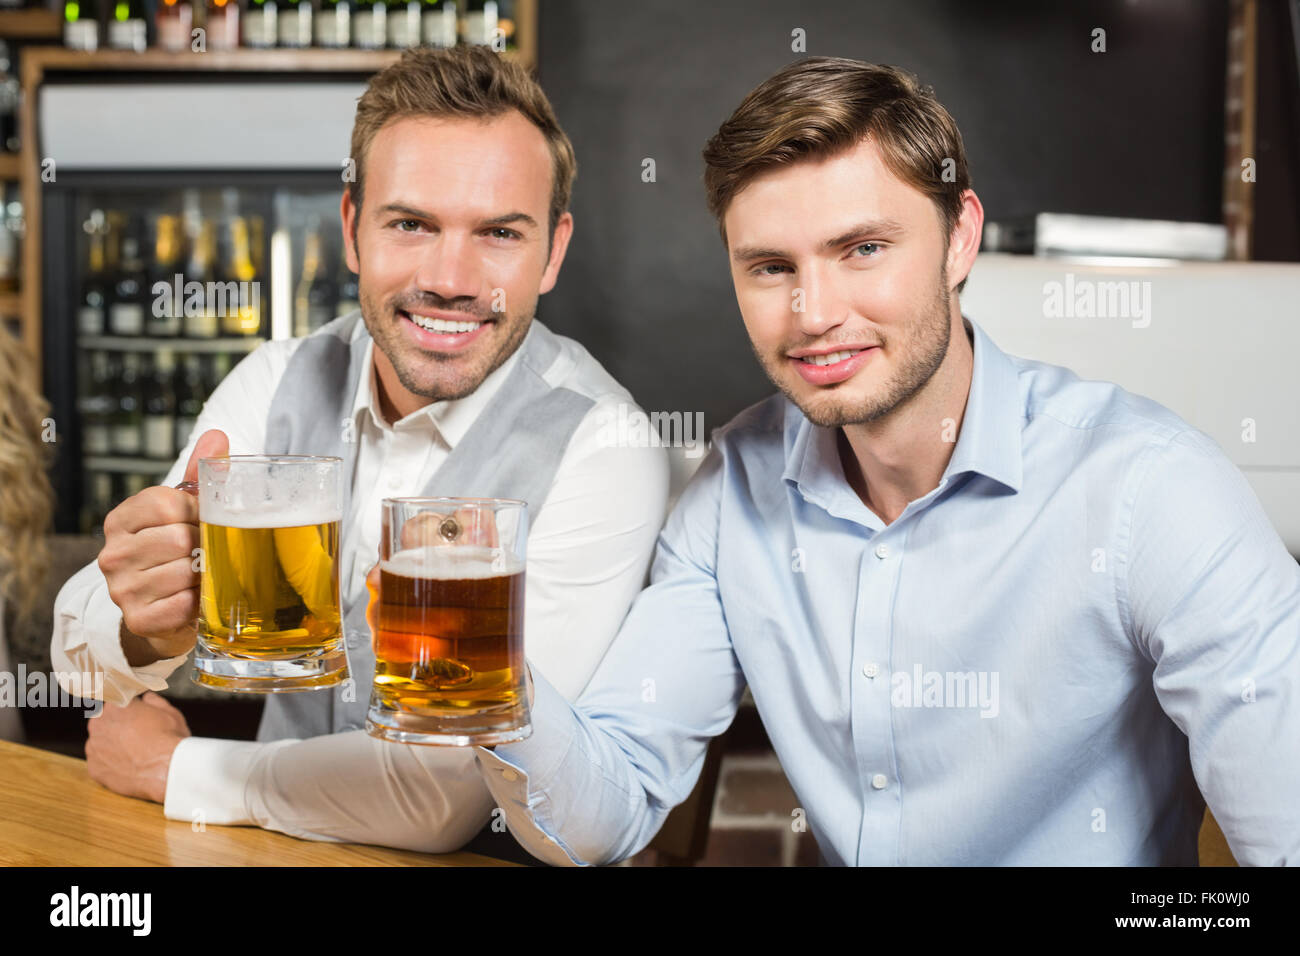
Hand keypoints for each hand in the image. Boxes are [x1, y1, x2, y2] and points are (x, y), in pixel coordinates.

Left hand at [85, 691, 190, 803]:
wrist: (167, 769)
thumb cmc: (169, 739)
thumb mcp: (169, 712)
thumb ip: (153, 701)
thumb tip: (147, 698)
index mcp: (116, 706)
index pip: (117, 703)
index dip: (129, 711)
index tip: (137, 717)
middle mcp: (99, 724)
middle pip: (104, 723)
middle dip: (117, 728)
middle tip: (137, 737)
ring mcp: (94, 747)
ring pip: (100, 743)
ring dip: (111, 746)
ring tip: (133, 754)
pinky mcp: (95, 768)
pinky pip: (99, 764)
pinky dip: (110, 765)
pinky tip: (127, 766)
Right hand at [99, 429, 228, 662]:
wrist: (167, 611)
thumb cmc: (179, 552)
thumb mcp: (186, 510)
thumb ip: (202, 474)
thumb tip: (217, 436)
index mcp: (121, 520)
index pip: (167, 503)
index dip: (198, 513)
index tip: (202, 522)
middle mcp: (112, 553)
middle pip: (178, 538)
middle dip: (204, 545)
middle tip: (207, 553)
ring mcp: (121, 589)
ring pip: (183, 571)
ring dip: (204, 575)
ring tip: (202, 576)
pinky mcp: (138, 619)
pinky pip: (183, 604)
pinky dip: (199, 602)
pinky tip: (196, 599)